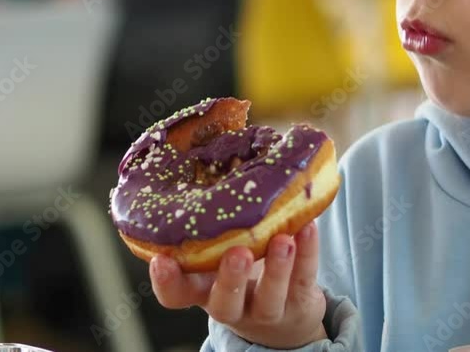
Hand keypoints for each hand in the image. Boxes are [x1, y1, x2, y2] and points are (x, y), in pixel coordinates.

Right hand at [149, 221, 328, 348]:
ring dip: (277, 267)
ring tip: (284, 239)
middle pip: (224, 302)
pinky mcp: (299, 303)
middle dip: (230, 278)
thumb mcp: (221, 250)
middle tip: (238, 252)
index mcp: (204, 288)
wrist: (287, 315)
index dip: (166, 282)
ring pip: (269, 296)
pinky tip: (307, 228)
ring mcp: (267, 309)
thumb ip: (216, 221)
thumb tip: (217, 154)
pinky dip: (307, 253)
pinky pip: (304, 279)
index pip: (176, 294)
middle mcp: (232, 304)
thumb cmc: (246, 269)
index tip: (162, 259)